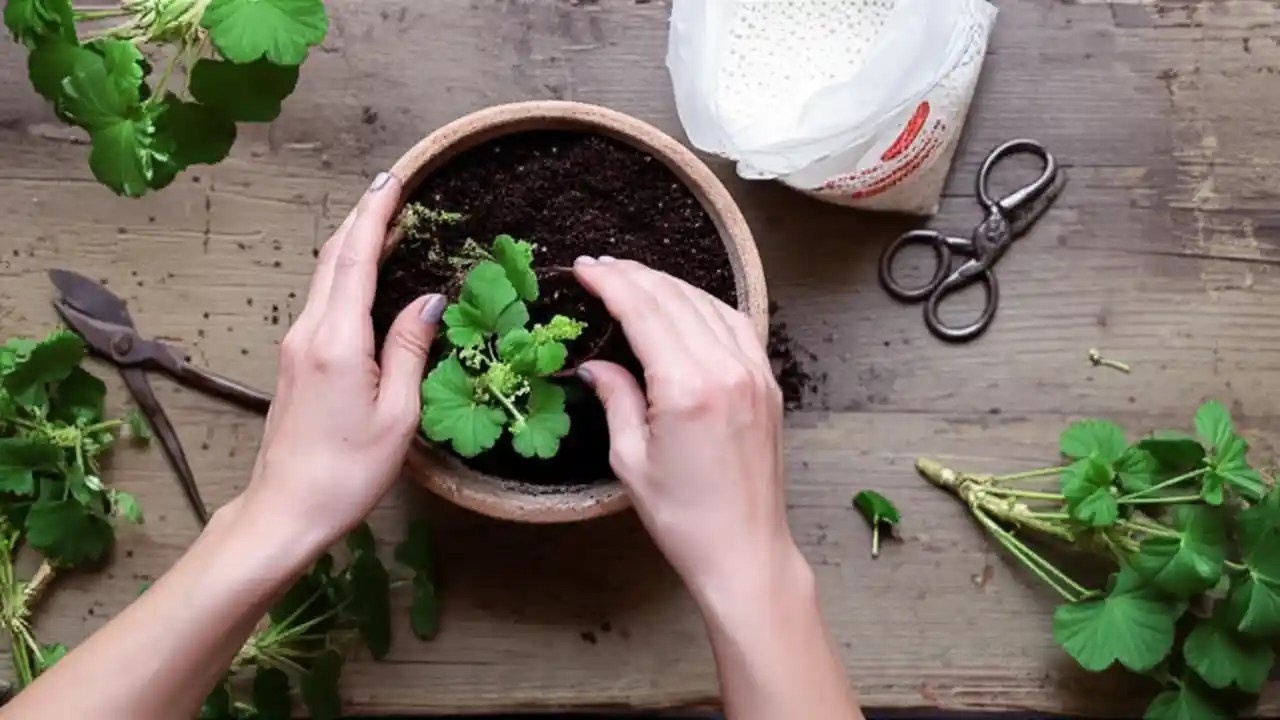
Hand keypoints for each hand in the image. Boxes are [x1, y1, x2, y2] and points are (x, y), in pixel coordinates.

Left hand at [237, 172, 445, 555]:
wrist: (287, 510)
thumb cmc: (348, 472)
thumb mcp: (398, 414)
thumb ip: (410, 348)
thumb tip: (430, 299)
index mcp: (337, 341)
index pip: (356, 259)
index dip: (375, 214)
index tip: (393, 179)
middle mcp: (308, 332)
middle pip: (334, 257)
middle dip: (363, 216)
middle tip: (393, 185)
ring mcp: (295, 345)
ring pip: (325, 276)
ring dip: (353, 242)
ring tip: (385, 219)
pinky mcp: (295, 361)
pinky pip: (323, 300)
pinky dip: (346, 273)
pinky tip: (366, 274)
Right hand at [573, 257, 801, 604]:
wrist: (744, 550)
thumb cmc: (684, 517)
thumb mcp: (630, 460)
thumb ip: (615, 399)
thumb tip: (595, 363)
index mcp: (687, 389)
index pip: (644, 311)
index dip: (611, 283)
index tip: (584, 268)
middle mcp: (726, 370)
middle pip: (675, 299)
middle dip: (635, 276)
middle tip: (600, 267)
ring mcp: (753, 374)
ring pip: (708, 304)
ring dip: (670, 285)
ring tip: (635, 278)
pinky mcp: (768, 384)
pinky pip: (737, 324)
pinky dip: (706, 304)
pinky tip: (685, 303)